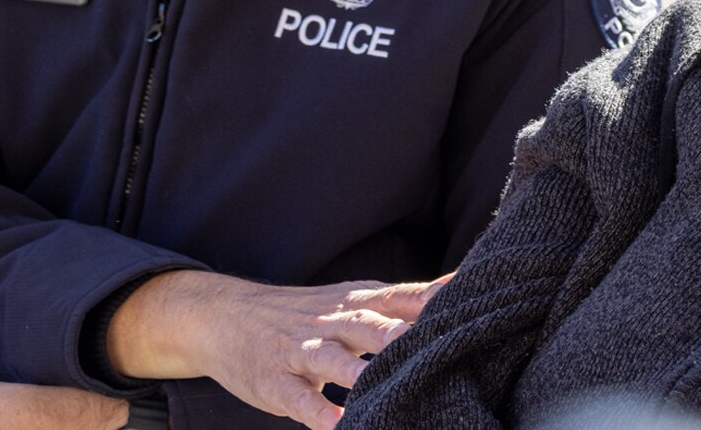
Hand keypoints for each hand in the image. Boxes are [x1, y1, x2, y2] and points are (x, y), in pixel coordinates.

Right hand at [107, 270, 451, 428]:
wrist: (225, 315)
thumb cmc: (305, 312)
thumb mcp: (352, 296)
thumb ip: (402, 300)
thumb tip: (459, 286)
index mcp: (357, 301)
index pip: (404, 298)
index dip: (437, 301)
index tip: (475, 303)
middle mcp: (333, 322)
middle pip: (374, 326)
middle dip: (405, 335)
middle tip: (442, 341)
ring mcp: (302, 352)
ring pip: (337, 362)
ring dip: (363, 374)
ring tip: (391, 382)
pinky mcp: (277, 383)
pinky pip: (301, 400)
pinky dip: (320, 411)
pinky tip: (339, 423)